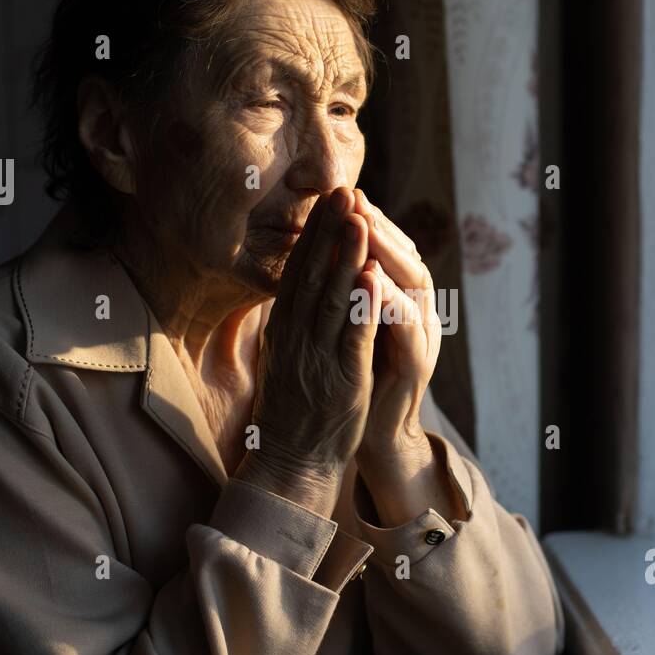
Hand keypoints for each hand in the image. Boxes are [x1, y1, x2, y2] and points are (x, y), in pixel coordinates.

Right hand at [234, 187, 381, 517]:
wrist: (293, 465)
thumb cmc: (294, 411)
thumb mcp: (287, 357)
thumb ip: (293, 321)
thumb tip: (301, 285)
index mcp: (283, 330)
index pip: (298, 271)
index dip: (313, 233)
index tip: (327, 199)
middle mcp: (294, 338)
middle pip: (311, 274)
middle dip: (327, 231)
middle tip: (341, 189)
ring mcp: (315, 358)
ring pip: (332, 299)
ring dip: (346, 257)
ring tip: (358, 218)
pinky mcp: (339, 381)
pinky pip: (351, 338)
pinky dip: (362, 307)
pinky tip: (372, 279)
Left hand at [350, 189, 443, 494]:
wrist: (376, 438)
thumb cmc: (360, 380)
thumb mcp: (353, 328)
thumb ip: (350, 293)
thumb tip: (328, 253)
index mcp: (402, 303)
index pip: (389, 250)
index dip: (368, 221)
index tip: (341, 194)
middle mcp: (419, 313)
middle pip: (406, 258)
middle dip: (379, 226)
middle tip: (354, 198)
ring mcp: (422, 338)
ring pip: (413, 284)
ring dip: (387, 252)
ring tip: (363, 224)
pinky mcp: (415, 365)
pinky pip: (406, 326)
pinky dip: (389, 301)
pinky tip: (370, 281)